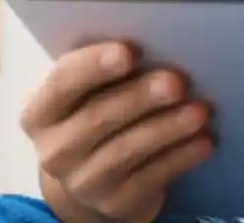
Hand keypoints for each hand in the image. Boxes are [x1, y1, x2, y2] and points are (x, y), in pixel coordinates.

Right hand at [20, 42, 212, 222]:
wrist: (94, 177)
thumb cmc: (96, 115)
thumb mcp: (89, 92)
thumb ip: (107, 69)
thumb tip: (157, 40)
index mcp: (41, 112)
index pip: (62, 83)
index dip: (94, 65)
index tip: (127, 51)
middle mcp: (54, 150)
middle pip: (97, 118)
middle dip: (140, 96)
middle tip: (176, 81)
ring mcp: (82, 182)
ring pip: (126, 150)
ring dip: (167, 128)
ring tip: (199, 111)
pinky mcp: (115, 203)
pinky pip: (152, 177)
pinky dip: (180, 157)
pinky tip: (203, 141)